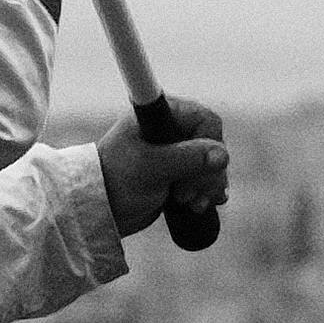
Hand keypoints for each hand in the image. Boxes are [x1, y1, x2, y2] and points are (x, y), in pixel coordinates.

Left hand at [100, 95, 230, 239]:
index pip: (205, 120)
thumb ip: (186, 159)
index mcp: (161, 114)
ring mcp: (177, 151)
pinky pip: (207, 179)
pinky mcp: (180, 173)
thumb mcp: (151, 168)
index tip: (199, 166)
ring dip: (208, 187)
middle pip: (213, 146)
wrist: (100, 208)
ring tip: (189, 204)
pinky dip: (207, 192)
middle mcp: (172, 128)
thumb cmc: (116, 180)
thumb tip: (222, 155)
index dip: (209, 144)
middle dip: (206, 174)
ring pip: (213, 165)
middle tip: (184, 194)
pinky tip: (200, 205)